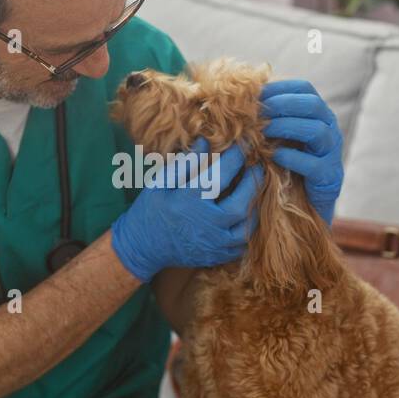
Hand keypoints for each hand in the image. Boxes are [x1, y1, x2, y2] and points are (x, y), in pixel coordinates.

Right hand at [111, 138, 263, 282]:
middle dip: (252, 182)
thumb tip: (206, 141)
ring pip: (247, 226)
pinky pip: (242, 245)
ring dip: (254, 207)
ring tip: (255, 191)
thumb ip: (185, 163)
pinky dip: (248, 229)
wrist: (141, 247)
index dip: (236, 157)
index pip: (221, 174)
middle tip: (257, 168)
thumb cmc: (150, 210)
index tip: (245, 145)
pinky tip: (247, 216)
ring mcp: (213, 243)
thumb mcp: (160, 182)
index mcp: (190, 201)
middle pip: (241, 202)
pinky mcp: (216, 256)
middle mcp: (206, 223)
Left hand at [260, 79, 343, 224]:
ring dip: (286, 127)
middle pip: (313, 105)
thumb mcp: (275, 137)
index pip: (304, 88)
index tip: (254, 94)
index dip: (279, 88)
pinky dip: (291, 158)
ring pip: (317, 130)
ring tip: (263, 132)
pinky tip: (273, 157)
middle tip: (258, 112)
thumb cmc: (284, 165)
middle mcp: (330, 128)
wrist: (302, 204)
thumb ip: (266, 119)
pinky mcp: (329, 177)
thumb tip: (237, 100)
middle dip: (282, 105)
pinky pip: (314, 164)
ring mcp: (332, 152)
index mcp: (317, 113)